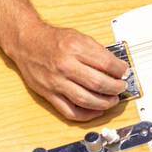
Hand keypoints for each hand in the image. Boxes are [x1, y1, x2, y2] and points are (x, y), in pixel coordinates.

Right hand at [8, 20, 129, 121]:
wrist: (26, 42)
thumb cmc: (52, 39)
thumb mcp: (77, 36)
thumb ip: (96, 51)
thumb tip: (115, 66)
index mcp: (74, 48)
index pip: (105, 63)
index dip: (120, 70)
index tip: (124, 72)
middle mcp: (65, 65)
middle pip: (98, 83)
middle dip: (115, 88)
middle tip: (121, 87)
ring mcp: (56, 82)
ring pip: (86, 100)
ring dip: (104, 103)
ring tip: (112, 100)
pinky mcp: (49, 94)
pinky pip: (70, 111)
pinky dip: (86, 115)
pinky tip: (96, 111)